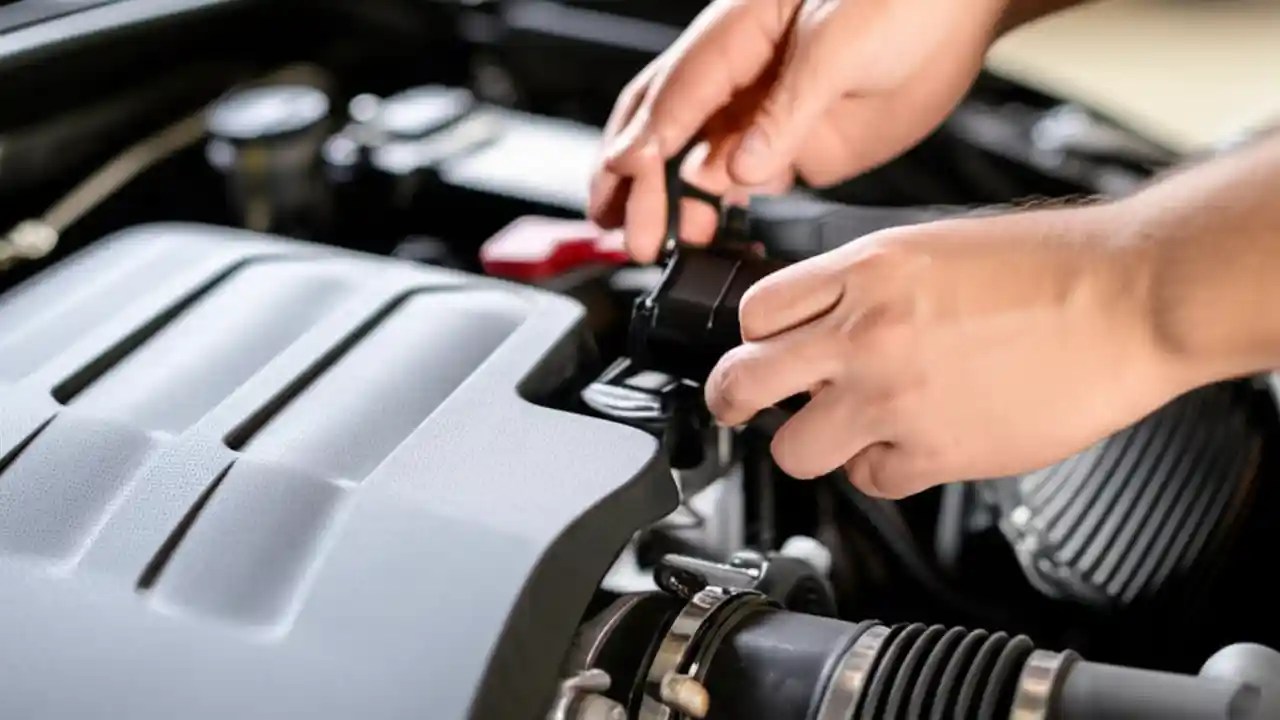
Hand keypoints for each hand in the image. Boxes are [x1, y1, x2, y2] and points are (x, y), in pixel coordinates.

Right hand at [587, 0, 1011, 262]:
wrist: (966, 9)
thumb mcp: (843, 43)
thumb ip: (788, 110)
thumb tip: (738, 167)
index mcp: (738, 31)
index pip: (675, 93)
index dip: (645, 141)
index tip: (625, 184)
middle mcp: (739, 75)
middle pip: (662, 127)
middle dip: (632, 179)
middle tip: (626, 229)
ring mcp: (763, 114)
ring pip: (693, 162)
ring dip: (667, 202)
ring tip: (655, 244)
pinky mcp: (793, 147)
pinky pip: (740, 184)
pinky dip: (714, 212)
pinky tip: (700, 237)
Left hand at [703, 202, 1185, 498]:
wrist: (1127, 297)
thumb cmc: (1049, 265)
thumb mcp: (932, 244)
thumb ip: (865, 283)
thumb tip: (821, 316)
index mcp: (864, 270)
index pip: (756, 310)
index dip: (751, 334)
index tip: (757, 348)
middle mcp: (864, 333)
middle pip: (742, 381)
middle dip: (732, 398)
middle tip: (738, 405)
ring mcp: (892, 398)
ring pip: (791, 449)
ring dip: (808, 443)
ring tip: (839, 431)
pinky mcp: (932, 452)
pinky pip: (869, 479)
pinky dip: (880, 468)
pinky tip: (906, 445)